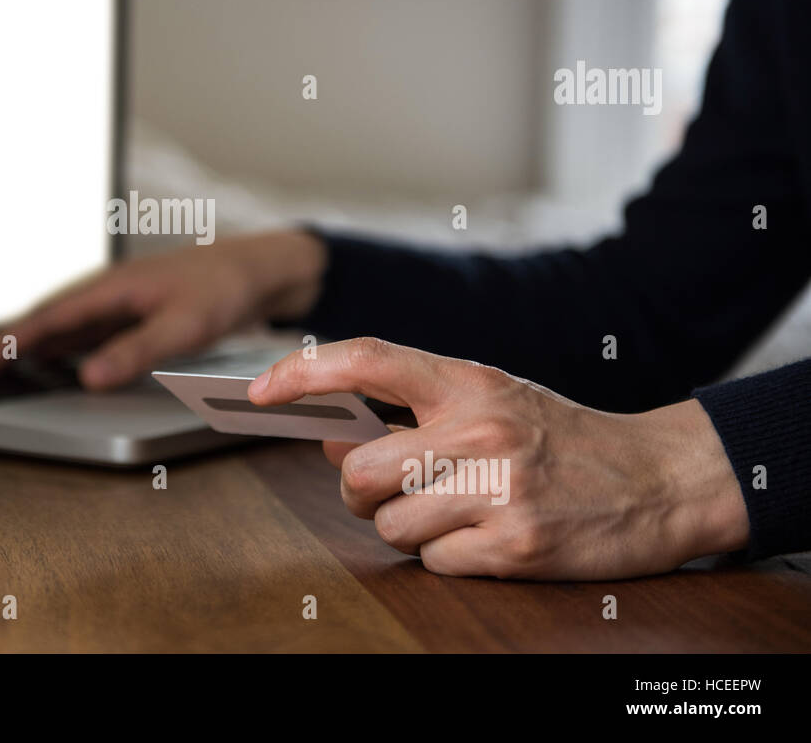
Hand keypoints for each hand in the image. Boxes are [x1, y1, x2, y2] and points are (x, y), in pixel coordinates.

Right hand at [0, 230, 326, 389]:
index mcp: (109, 290)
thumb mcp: (183, 327)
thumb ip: (135, 352)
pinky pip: (79, 328)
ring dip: (22, 344)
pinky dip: (54, 344)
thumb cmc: (221, 290)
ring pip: (57, 325)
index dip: (6, 345)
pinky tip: (48, 358)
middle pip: (41, 321)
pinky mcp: (128, 311)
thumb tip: (88, 379)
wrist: (254, 269)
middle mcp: (104, 293)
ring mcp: (114, 302)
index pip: (45, 322)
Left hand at [248, 337, 750, 579]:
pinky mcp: (516, 546)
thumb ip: (412, 410)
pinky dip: (449, 558)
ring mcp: (498, 488)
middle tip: (395, 488)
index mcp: (468, 381)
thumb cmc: (559, 438)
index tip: (259, 390)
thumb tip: (329, 434)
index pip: (367, 358)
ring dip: (410, 527)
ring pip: (389, 524)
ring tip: (459, 510)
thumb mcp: (490, 400)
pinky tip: (488, 536)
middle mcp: (479, 428)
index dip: (302, 371)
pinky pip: (433, 562)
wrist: (660, 478)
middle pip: (358, 471)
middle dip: (362, 490)